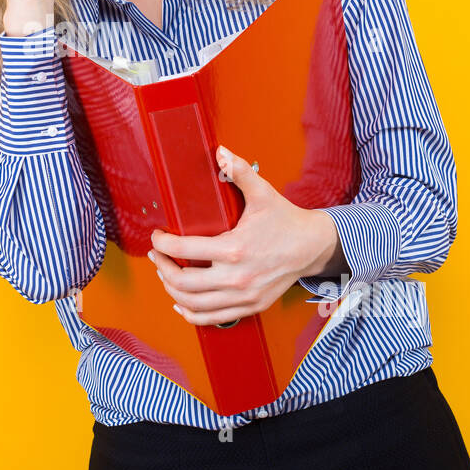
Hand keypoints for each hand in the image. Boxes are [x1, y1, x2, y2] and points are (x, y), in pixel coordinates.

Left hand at [146, 144, 343, 325]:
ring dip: (172, 290)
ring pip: (194, 304)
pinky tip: (180, 302)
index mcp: (235, 248)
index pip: (185, 249)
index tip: (157, 236)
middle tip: (156, 255)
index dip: (163, 243)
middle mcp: (238, 277)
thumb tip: (220, 152)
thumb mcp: (263, 193)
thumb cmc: (285, 220)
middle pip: (184, 281)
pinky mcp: (250, 307)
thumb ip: (240, 172)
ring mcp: (244, 296)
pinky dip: (191, 313)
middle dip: (162, 267)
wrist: (313, 247)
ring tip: (164, 274)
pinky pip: (212, 318)